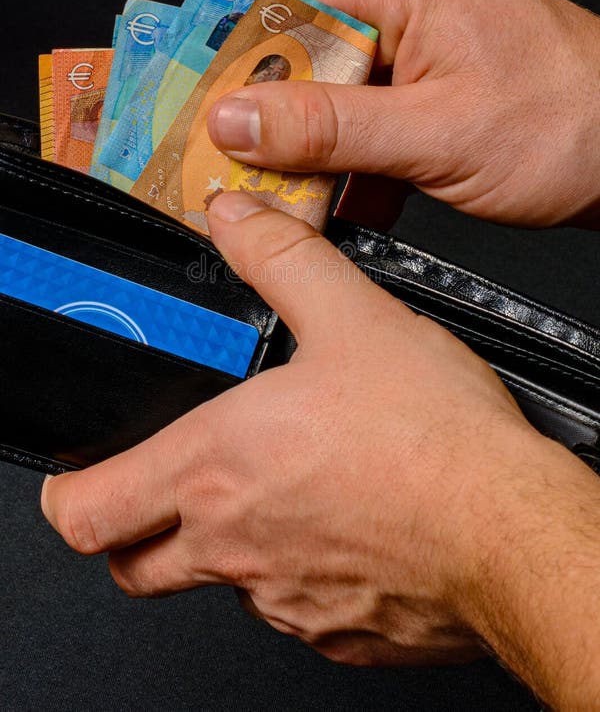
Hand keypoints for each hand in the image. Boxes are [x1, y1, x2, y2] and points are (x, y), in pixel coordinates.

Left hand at [42, 192, 550, 666]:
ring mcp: (284, 600)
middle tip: (167, 488)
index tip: (80, 479)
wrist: (512, 531)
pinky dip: (302, 571)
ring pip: (222, 583)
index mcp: (217, 469)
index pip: (86, 512)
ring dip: (233, 542)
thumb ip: (279, 259)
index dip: (69, 494)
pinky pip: (295, 608)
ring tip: (291, 486)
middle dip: (134, 532)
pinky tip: (349, 524)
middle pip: (135, 565)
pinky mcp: (337, 633)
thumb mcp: (349, 316)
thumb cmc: (435, 441)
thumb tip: (236, 219)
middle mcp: (236, 546)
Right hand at [207, 0, 599, 228]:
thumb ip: (329, 129)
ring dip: (318, 154)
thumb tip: (240, 119)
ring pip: (338, 102)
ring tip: (302, 197)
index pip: (283, 13)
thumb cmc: (570, 120)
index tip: (199, 114)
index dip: (234, 65)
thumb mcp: (432, 132)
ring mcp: (426, 56)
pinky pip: (376, 125)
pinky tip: (360, 198)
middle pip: (306, 62)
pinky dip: (360, 164)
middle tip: (243, 170)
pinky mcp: (441, 97)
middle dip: (274, 122)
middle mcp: (410, 11)